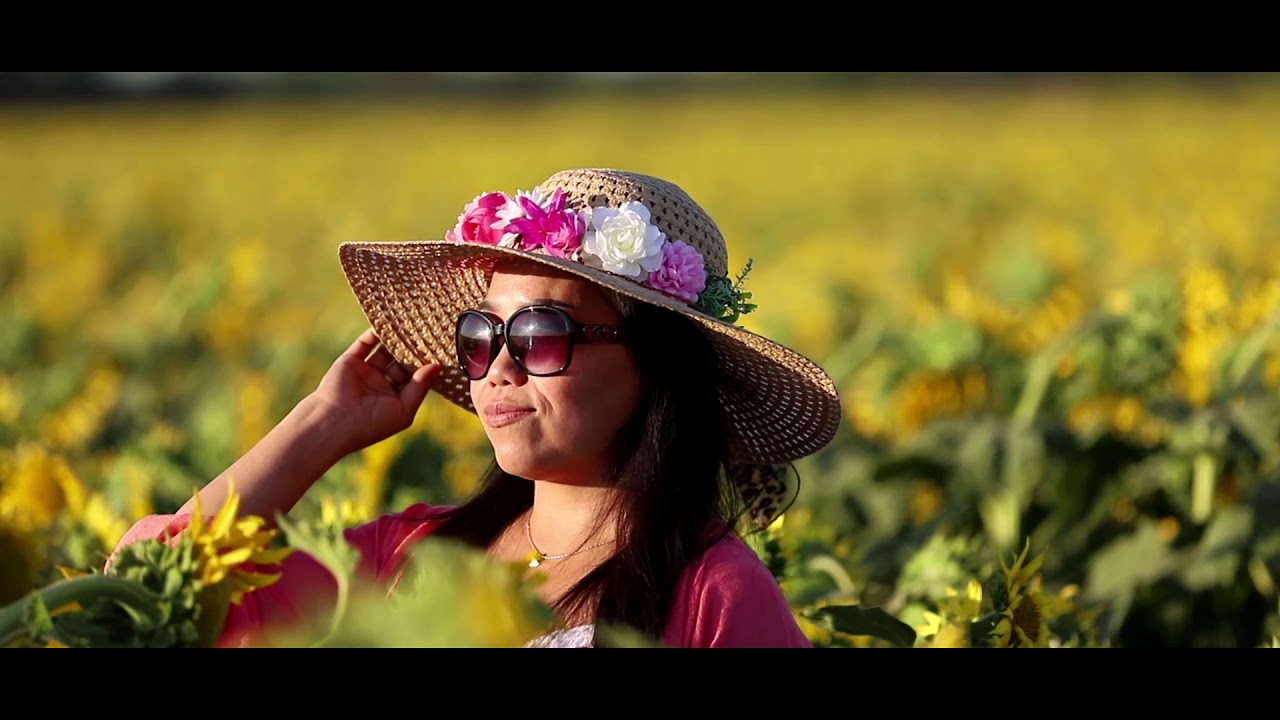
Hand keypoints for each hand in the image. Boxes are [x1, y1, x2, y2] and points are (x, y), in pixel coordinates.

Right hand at [310, 328, 442, 454]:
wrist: (334, 422)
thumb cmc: (371, 424)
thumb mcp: (404, 409)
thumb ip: (420, 387)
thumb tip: (437, 367)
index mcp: (394, 399)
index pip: (414, 378)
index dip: (426, 366)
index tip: (441, 352)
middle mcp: (380, 384)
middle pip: (401, 362)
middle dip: (414, 350)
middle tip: (431, 333)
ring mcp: (366, 371)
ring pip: (386, 350)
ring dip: (398, 338)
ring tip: (414, 323)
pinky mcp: (352, 359)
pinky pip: (367, 342)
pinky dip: (378, 332)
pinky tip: (392, 321)